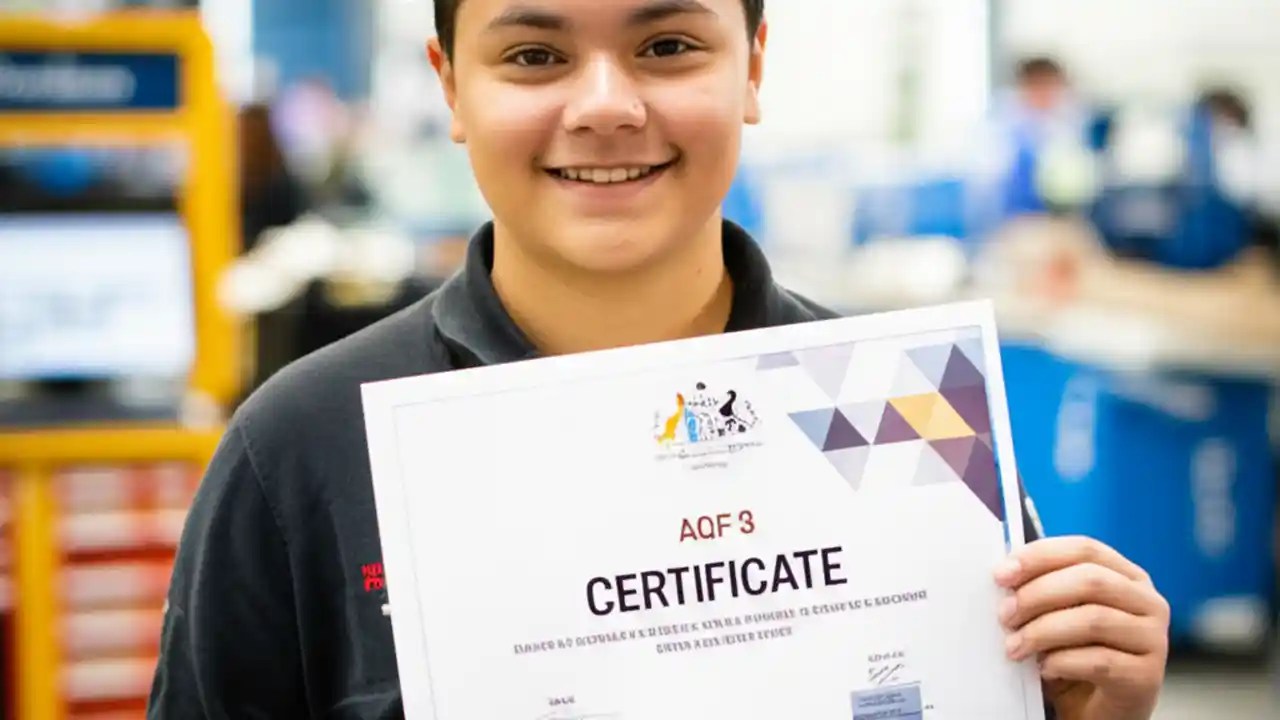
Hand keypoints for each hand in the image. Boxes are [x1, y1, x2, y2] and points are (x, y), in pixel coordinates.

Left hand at [995, 536, 1169, 719]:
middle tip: (1005, 615)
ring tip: (1015, 646)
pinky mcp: (1147, 676)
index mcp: (1126, 576)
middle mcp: (1148, 602)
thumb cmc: (1077, 654)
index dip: (1040, 556)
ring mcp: (1153, 639)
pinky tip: (1044, 668)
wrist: (1100, 710)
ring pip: (1093, 620)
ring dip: (1043, 631)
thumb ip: (1043, 589)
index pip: (1085, 549)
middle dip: (1037, 595)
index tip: (1002, 574)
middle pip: (1090, 580)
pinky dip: (1062, 662)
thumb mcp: (1059, 615)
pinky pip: (1099, 661)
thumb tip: (1005, 574)